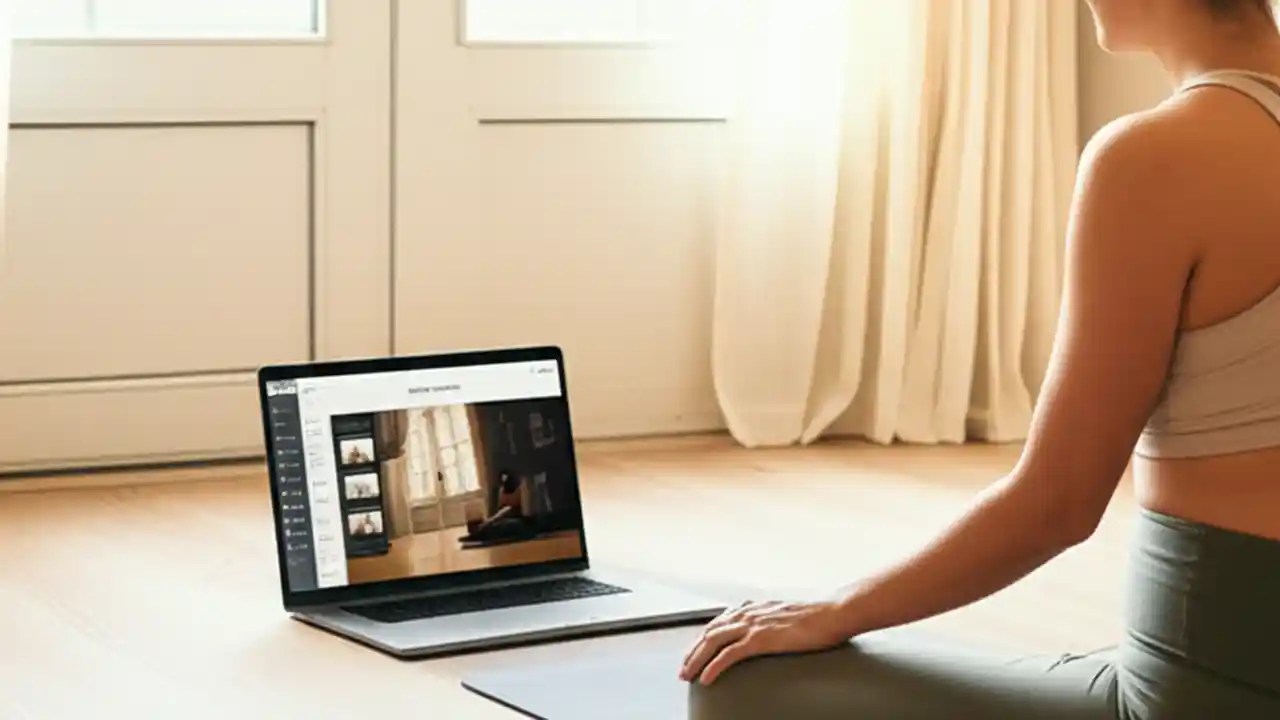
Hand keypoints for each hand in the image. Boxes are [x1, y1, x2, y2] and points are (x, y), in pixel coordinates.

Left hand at [679, 599, 851, 684]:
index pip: (719, 621)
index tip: (695, 650)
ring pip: (713, 641)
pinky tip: (706, 678)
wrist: (834, 613)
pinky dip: (714, 666)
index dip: (704, 637)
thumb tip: (772, 632)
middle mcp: (749, 612)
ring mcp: (754, 624)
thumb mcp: (788, 616)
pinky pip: (729, 654)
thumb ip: (774, 621)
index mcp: (755, 607)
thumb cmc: (819, 617)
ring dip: (696, 659)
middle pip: (710, 631)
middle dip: (693, 650)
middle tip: (684, 668)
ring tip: (687, 674)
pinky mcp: (761, 638)